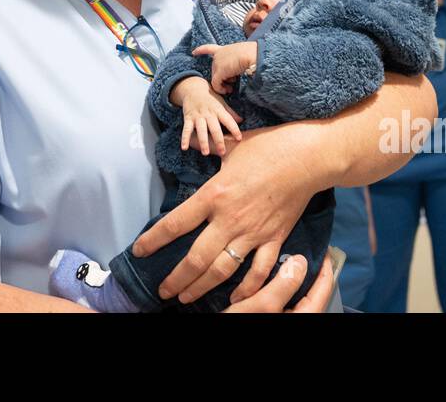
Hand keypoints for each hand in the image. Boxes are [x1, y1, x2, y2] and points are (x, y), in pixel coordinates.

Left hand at [132, 122, 325, 305]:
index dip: (153, 240)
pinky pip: (258, 271)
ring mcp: (252, 233)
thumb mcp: (231, 148)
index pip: (175, 223)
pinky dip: (246, 288)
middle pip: (196, 258)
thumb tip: (196, 146)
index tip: (139, 251)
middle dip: (176, 278)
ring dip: (201, 287)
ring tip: (186, 296)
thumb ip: (211, 156)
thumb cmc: (267, 147)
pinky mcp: (274, 239)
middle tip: (163, 290)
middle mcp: (229, 219)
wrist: (306, 158)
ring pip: (222, 270)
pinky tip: (234, 298)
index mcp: (214, 195)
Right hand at [171, 76, 242, 155]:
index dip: (234, 129)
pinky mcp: (188, 118)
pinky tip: (184, 148)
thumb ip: (230, 113)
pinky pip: (186, 129)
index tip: (239, 139)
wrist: (193, 88)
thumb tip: (241, 120)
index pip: (228, 120)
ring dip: (203, 141)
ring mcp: (197, 116)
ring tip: (206, 153)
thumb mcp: (221, 103)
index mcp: (218, 110)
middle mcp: (208, 113)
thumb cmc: (210, 98)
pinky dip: (185, 139)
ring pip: (201, 130)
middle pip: (214, 128)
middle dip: (218, 140)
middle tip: (222, 152)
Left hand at [191, 41, 257, 93]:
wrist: (253, 55)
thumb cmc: (253, 55)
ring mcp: (218, 63)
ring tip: (232, 86)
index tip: (194, 52)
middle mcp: (219, 55)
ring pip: (216, 78)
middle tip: (233, 83)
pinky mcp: (219, 71)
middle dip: (223, 78)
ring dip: (224, 84)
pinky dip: (221, 89)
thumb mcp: (242, 56)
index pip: (210, 48)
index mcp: (224, 49)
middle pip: (216, 70)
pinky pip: (216, 85)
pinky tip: (228, 90)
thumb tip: (234, 73)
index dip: (201, 50)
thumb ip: (235, 62)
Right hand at [221, 253, 334, 312]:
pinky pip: (273, 294)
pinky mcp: (262, 312)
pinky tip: (262, 268)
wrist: (206, 322)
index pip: (323, 289)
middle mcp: (292, 314)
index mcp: (302, 317)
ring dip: (286, 272)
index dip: (325, 268)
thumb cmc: (238, 322)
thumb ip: (284, 285)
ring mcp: (277, 313)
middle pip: (306, 289)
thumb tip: (300, 261)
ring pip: (288, 291)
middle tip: (299, 244)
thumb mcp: (263, 306)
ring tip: (282, 252)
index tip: (324, 248)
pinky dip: (271, 281)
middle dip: (304, 267)